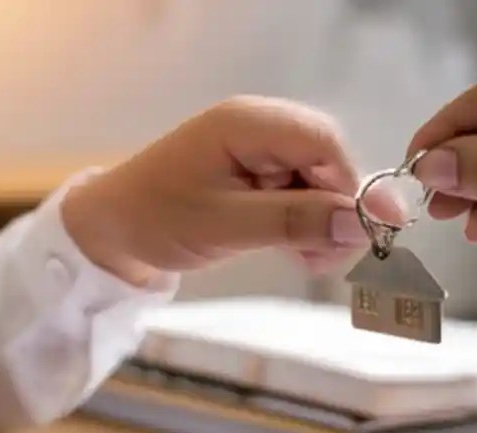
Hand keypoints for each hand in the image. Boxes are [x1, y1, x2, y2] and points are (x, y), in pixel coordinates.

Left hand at [62, 95, 401, 285]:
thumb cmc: (156, 220)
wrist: (112, 233)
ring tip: (309, 264)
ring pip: (318, 184)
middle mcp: (258, 129)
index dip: (350, 186)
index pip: (322, 142)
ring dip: (322, 225)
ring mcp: (259, 153)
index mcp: (246, 123)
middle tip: (329, 259)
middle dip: (336, 210)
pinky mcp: (257, 179)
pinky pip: (300, 197)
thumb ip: (294, 221)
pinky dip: (306, 227)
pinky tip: (301, 256)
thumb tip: (360, 222)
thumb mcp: (227, 226)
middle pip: (327, 161)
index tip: (364, 233)